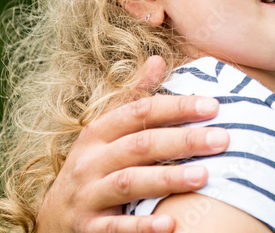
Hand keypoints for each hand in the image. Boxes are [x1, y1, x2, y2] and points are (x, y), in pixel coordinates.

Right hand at [36, 56, 229, 232]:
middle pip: (140, 145)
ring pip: (128, 183)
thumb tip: (159, 59)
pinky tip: (171, 224)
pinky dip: (142, 226)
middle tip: (223, 139)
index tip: (214, 105)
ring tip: (204, 176)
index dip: (177, 106)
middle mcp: (90, 162)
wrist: (52, 220)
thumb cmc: (93, 167)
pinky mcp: (88, 229)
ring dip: (167, 179)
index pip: (140, 112)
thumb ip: (133, 96)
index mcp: (98, 133)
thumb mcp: (106, 131)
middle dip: (183, 140)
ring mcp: (87, 196)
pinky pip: (115, 229)